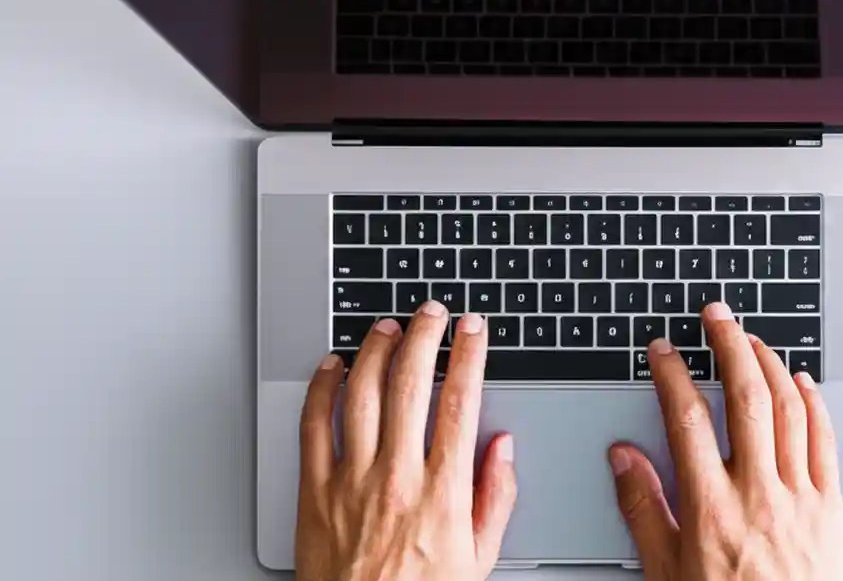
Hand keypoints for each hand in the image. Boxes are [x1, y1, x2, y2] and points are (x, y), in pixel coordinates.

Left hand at [295, 304, 515, 580]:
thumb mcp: (480, 558)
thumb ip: (495, 497)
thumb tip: (502, 446)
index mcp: (443, 492)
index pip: (460, 402)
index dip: (469, 356)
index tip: (474, 331)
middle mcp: (396, 478)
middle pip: (410, 385)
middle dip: (424, 336)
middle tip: (432, 313)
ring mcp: (350, 481)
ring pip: (360, 394)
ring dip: (375, 350)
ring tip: (388, 327)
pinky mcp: (313, 491)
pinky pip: (313, 425)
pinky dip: (322, 388)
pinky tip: (333, 366)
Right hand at [610, 302, 842, 579]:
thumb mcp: (667, 573)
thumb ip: (644, 509)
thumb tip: (624, 458)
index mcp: (711, 509)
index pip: (687, 419)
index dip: (672, 375)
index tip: (663, 351)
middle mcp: (758, 493)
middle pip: (745, 397)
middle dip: (728, 345)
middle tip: (715, 315)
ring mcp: (800, 496)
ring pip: (788, 409)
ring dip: (769, 364)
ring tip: (751, 339)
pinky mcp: (831, 505)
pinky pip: (824, 440)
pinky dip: (813, 403)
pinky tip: (801, 382)